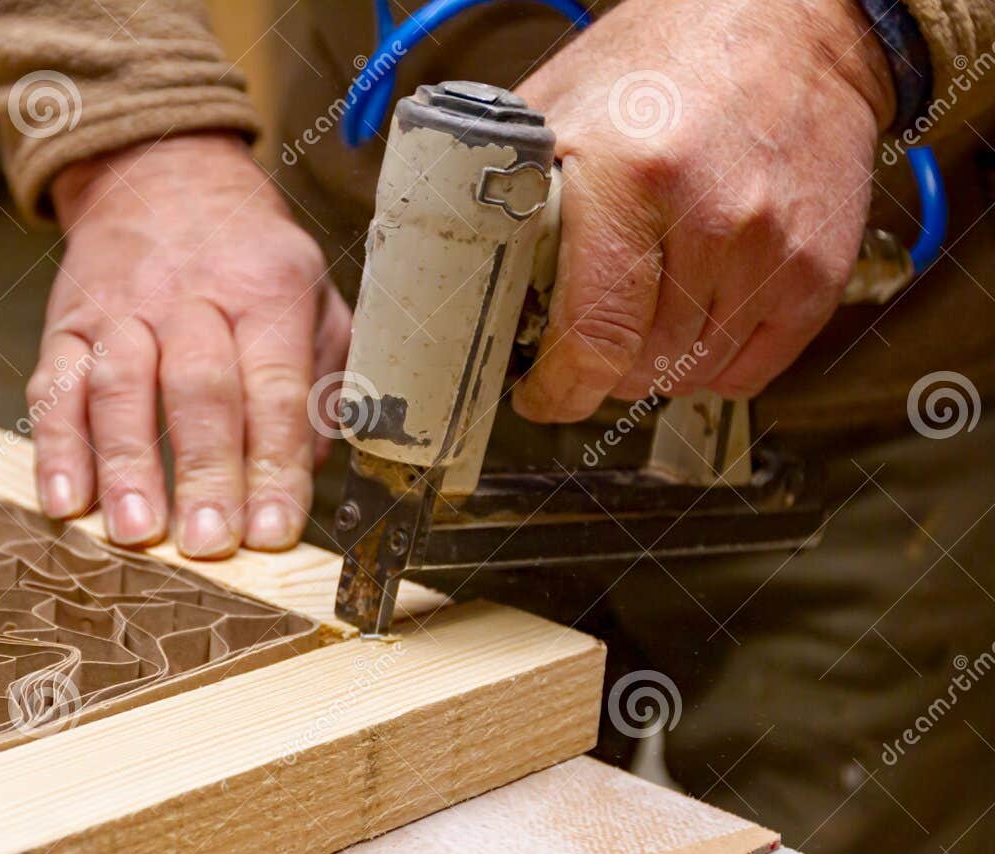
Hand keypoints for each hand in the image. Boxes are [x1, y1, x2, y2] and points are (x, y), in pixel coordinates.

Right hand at [33, 133, 350, 557]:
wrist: (161, 174)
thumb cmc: (246, 257)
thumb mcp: (313, 295)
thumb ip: (323, 379)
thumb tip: (314, 466)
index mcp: (266, 289)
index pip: (274, 387)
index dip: (274, 463)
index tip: (272, 530)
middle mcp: (191, 295)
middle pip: (198, 389)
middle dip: (204, 472)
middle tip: (208, 542)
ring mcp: (121, 310)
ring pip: (120, 389)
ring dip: (126, 466)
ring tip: (135, 532)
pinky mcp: (66, 326)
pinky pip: (55, 388)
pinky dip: (55, 448)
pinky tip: (65, 502)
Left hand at [512, 0, 893, 421]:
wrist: (792, 26)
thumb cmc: (664, 64)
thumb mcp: (560, 108)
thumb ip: (509, 193)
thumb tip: (459, 278)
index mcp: (629, 176)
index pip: (592, 338)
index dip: (557, 389)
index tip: (538, 393)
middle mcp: (711, 217)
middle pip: (639, 366)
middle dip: (598, 370)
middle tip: (581, 340)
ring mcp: (773, 248)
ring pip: (691, 374)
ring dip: (653, 365)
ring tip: (637, 315)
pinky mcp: (818, 268)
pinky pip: (750, 369)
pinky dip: (711, 363)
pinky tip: (691, 315)